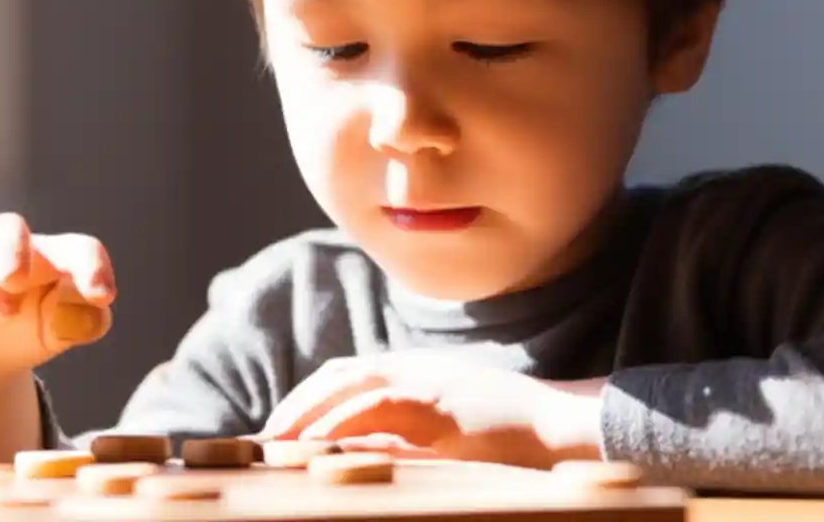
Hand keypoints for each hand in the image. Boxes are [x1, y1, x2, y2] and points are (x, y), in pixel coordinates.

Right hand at [0, 212, 115, 390]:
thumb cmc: (28, 332)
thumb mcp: (61, 331)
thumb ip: (84, 322)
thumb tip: (94, 314)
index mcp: (50, 258)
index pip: (76, 247)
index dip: (91, 266)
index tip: (102, 296)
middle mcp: (5, 250)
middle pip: (8, 226)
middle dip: (14, 249)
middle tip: (18, 281)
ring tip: (1, 311)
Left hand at [258, 351, 603, 468]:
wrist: (559, 426)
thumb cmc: (505, 435)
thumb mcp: (440, 437)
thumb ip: (397, 440)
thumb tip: (349, 456)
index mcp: (412, 372)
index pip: (345, 376)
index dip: (307, 399)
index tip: (277, 431)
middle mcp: (413, 366)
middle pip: (337, 374)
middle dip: (296, 404)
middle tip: (264, 437)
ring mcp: (426, 378)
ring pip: (349, 383)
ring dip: (308, 411)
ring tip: (277, 441)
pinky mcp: (438, 399)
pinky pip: (378, 405)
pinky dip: (341, 421)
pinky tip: (316, 444)